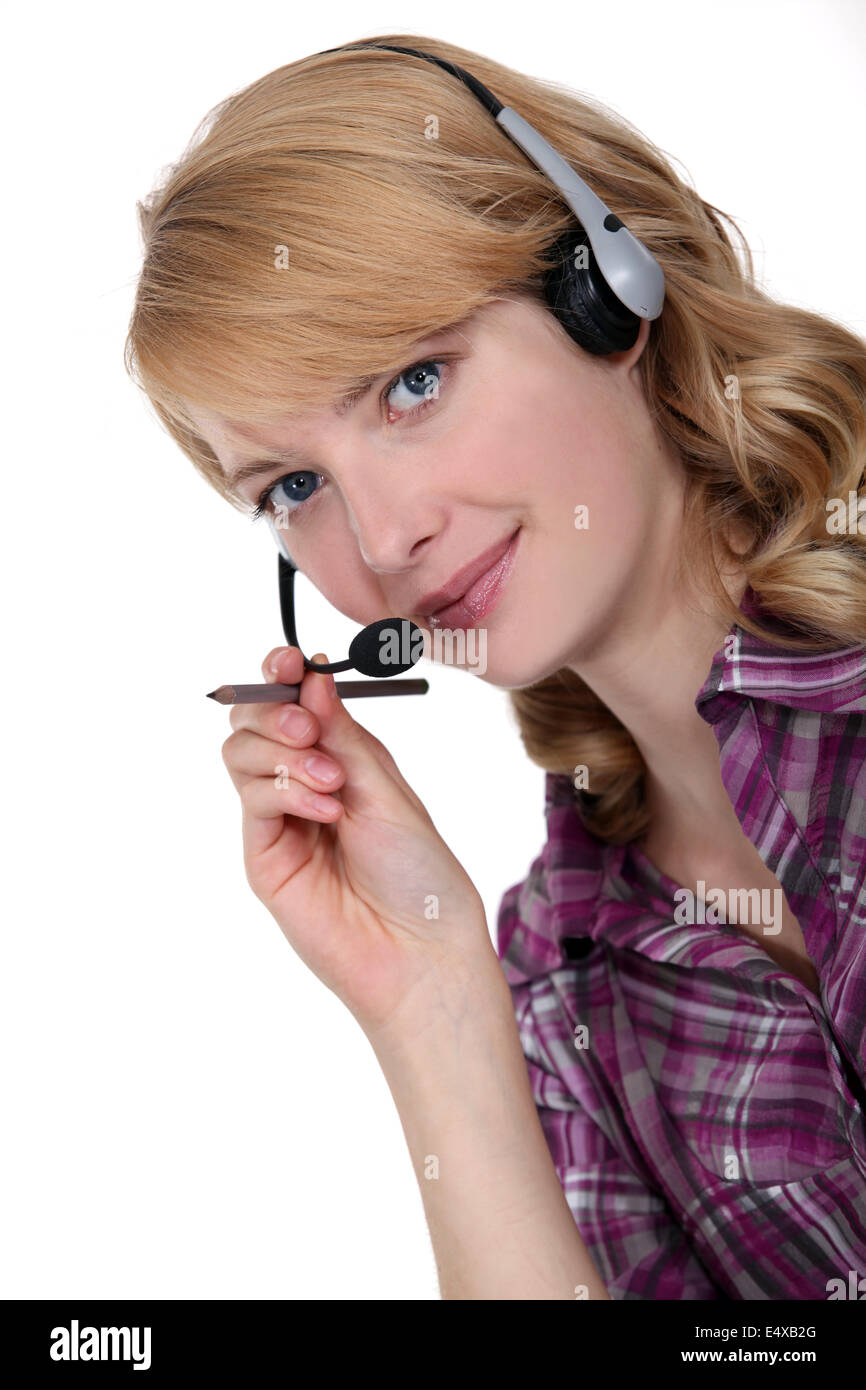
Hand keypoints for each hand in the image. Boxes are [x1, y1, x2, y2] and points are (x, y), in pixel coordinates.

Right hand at [219, 645, 491, 1036]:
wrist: (421, 948)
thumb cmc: (420, 873)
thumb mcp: (388, 790)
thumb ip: (343, 735)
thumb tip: (314, 673)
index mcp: (341, 759)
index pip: (293, 703)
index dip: (283, 675)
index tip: (290, 660)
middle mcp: (303, 783)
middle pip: (252, 722)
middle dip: (272, 709)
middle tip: (305, 728)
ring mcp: (279, 821)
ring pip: (239, 754)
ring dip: (280, 751)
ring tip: (329, 782)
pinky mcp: (263, 857)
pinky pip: (252, 800)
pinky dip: (284, 791)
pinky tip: (325, 811)